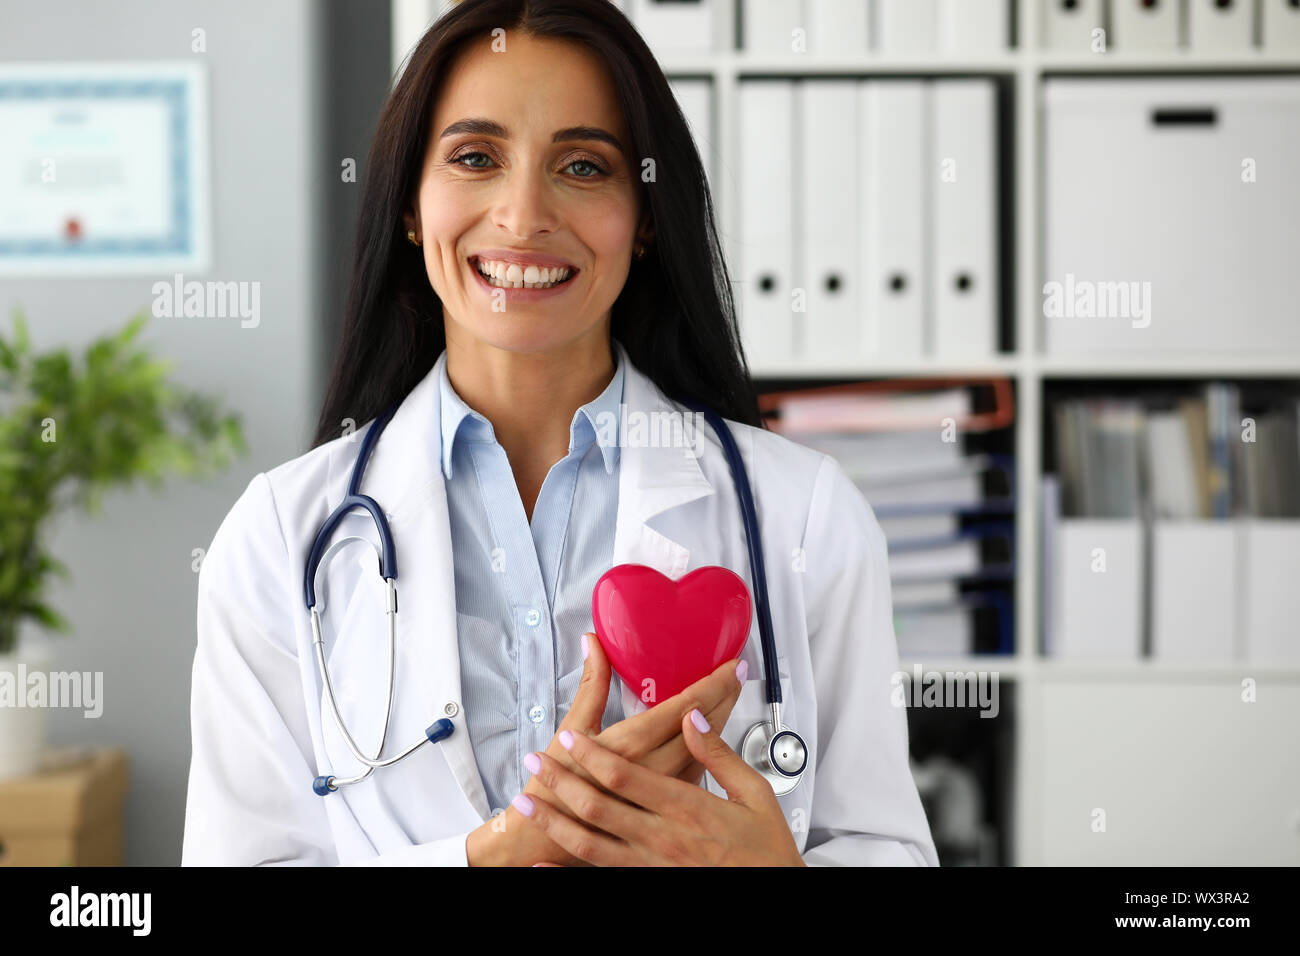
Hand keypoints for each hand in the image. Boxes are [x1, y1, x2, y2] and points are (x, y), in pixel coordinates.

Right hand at [466, 633, 744, 865]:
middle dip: (725, 698)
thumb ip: (591, 683)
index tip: (731, 666)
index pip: (688, 705)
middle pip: (705, 727)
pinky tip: (708, 738)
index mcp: (633, 744)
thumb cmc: (556, 786)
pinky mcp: (664, 808)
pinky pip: (696, 773)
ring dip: (719, 723)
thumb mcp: (572, 728)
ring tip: (728, 699)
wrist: (548, 839)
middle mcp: (655, 768)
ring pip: (706, 751)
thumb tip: (593, 644)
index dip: (715, 683)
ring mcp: (663, 791)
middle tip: (737, 676)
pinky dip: (706, 750)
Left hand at [513, 707, 805, 865]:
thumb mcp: (756, 794)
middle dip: (560, 781)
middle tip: (534, 760)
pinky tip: (541, 865)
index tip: (569, 736)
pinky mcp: (648, 882)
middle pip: (597, 806)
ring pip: (589, 844)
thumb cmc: (766, 851)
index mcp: (687, 808)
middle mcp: (663, 838)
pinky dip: (567, 872)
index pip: (626, 775)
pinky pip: (600, 876)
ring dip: (553, 821)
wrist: (775, 896)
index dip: (592, 754)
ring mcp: (651, 865)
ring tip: (525, 801)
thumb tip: (696, 718)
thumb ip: (719, 755)